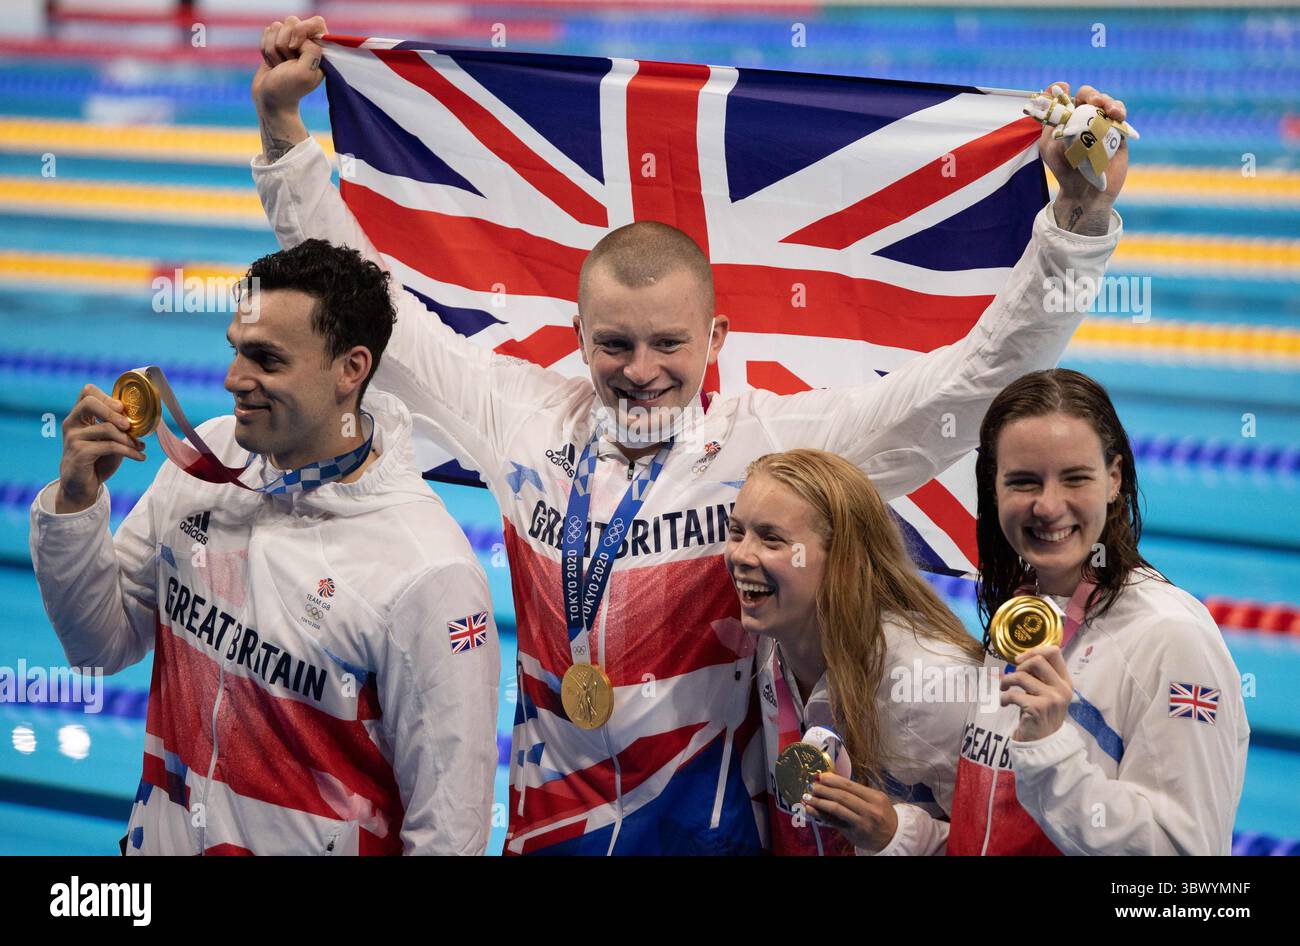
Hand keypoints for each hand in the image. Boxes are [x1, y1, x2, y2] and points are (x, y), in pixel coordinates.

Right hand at [55, 384, 146, 513]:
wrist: (81, 487)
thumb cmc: (97, 460)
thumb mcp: (110, 440)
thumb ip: (119, 428)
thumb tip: (144, 420)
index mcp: (78, 416)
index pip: (87, 393)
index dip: (107, 396)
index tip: (123, 408)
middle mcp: (72, 424)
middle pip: (89, 403)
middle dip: (114, 412)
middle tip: (129, 425)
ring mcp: (73, 438)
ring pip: (106, 428)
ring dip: (129, 439)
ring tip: (139, 447)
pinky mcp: (79, 453)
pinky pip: (110, 446)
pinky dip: (129, 451)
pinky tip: (140, 457)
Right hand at [252, 15, 327, 159]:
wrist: (269, 100)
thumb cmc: (288, 89)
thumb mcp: (306, 72)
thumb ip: (312, 51)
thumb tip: (303, 37)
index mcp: (321, 50)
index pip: (316, 22)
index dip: (302, 31)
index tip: (295, 49)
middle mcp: (307, 44)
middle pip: (292, 21)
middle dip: (284, 43)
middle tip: (287, 64)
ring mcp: (290, 43)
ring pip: (276, 26)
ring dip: (273, 48)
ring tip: (279, 66)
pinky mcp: (275, 44)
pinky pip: (266, 32)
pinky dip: (264, 48)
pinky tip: (271, 63)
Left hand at [801, 772, 898, 852]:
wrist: (894, 837)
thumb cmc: (883, 815)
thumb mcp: (877, 800)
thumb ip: (858, 792)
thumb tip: (833, 781)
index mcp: (875, 797)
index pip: (850, 786)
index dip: (833, 780)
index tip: (820, 775)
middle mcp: (870, 810)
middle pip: (842, 796)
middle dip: (824, 789)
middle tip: (811, 785)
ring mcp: (862, 823)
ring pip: (837, 809)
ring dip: (819, 801)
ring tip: (807, 796)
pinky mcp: (854, 833)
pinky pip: (834, 822)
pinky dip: (820, 815)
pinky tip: (810, 810)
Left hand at [1000, 643, 1073, 741]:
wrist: (1043, 743)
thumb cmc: (1041, 714)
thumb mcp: (1046, 692)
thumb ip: (1040, 676)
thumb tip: (1023, 657)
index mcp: (1065, 681)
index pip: (1054, 652)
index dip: (1034, 651)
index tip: (1019, 660)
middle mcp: (1062, 688)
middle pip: (1037, 660)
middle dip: (1019, 666)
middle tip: (1012, 677)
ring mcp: (1051, 698)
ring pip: (1022, 676)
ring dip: (1006, 681)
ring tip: (1004, 689)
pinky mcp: (1038, 708)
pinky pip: (1013, 694)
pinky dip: (1003, 698)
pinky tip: (1004, 704)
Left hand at [1037, 81, 1128, 232]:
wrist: (1083, 190)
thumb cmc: (1063, 167)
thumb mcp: (1049, 144)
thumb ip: (1051, 120)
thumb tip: (1057, 93)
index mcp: (1069, 118)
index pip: (1070, 97)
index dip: (1066, 90)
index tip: (1064, 87)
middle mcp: (1087, 118)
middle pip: (1091, 96)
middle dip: (1092, 94)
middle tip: (1094, 101)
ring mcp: (1103, 124)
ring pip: (1108, 103)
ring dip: (1109, 101)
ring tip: (1109, 109)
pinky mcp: (1118, 132)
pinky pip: (1121, 116)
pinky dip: (1119, 110)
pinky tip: (1117, 114)